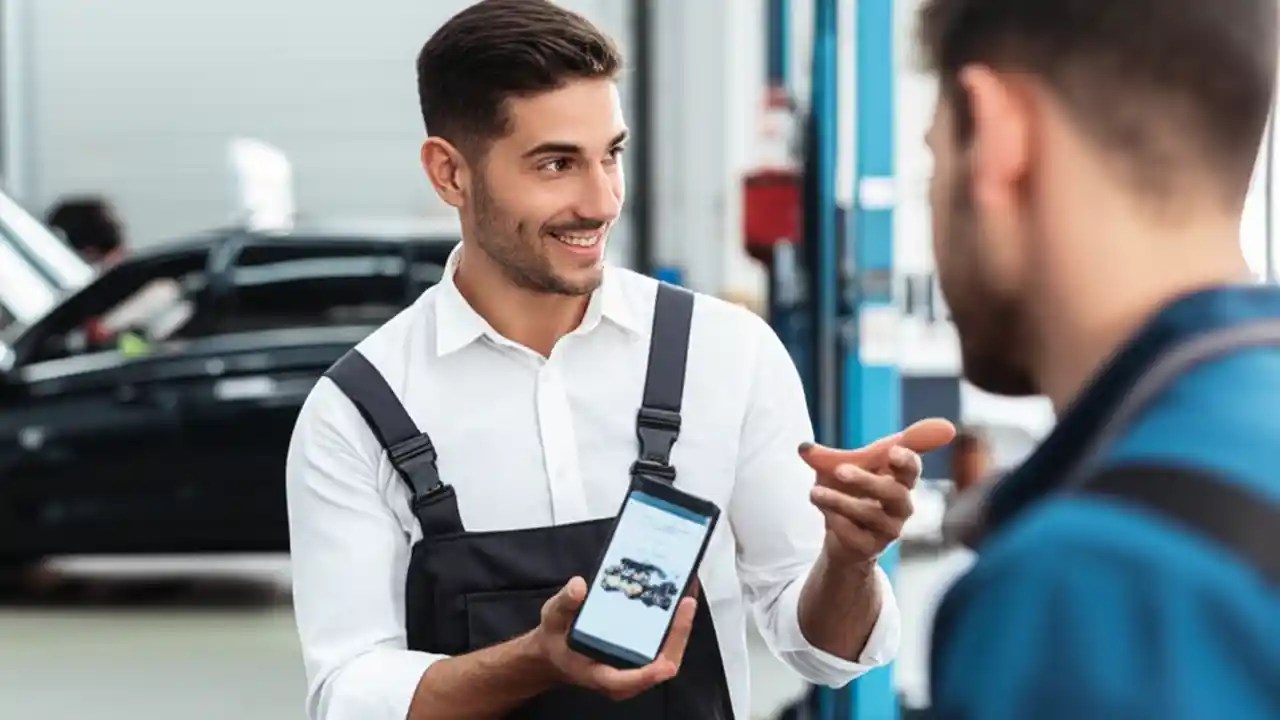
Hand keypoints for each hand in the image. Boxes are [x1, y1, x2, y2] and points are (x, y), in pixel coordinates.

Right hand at [532, 576, 696, 701]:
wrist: (557, 652)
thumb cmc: (556, 638)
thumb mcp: (553, 618)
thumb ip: (565, 603)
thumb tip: (579, 586)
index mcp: (600, 674)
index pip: (630, 679)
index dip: (650, 673)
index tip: (665, 662)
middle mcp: (624, 677)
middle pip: (662, 664)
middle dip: (678, 635)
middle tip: (686, 603)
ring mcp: (636, 669)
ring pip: (668, 654)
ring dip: (681, 626)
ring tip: (688, 592)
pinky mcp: (643, 657)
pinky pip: (666, 645)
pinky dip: (675, 624)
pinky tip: (678, 597)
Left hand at [799, 418, 956, 563]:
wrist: (840, 536)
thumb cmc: (848, 493)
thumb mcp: (837, 471)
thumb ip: (826, 458)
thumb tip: (804, 447)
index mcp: (899, 480)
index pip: (912, 468)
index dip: (906, 460)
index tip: (892, 452)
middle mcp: (901, 506)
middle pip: (894, 492)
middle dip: (866, 480)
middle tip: (839, 470)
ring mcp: (889, 529)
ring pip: (869, 513)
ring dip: (838, 500)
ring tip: (814, 492)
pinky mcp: (872, 549)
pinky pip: (854, 533)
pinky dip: (835, 519)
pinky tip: (823, 511)